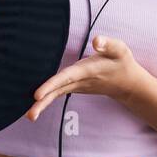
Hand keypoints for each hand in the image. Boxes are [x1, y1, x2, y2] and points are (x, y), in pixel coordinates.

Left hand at [26, 34, 145, 120]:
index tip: (38, 94)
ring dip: (42, 105)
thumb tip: (96, 40)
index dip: (52, 84)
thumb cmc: (122, 63)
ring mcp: (77, 86)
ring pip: (56, 95)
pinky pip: (57, 93)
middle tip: (29, 115)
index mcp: (88, 70)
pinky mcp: (75, 87)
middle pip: (58, 91)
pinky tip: (34, 105)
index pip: (67, 77)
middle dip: (44, 102)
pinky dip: (46, 99)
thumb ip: (108, 44)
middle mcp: (80, 81)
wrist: (127, 83)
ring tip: (29, 116)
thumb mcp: (120, 50)